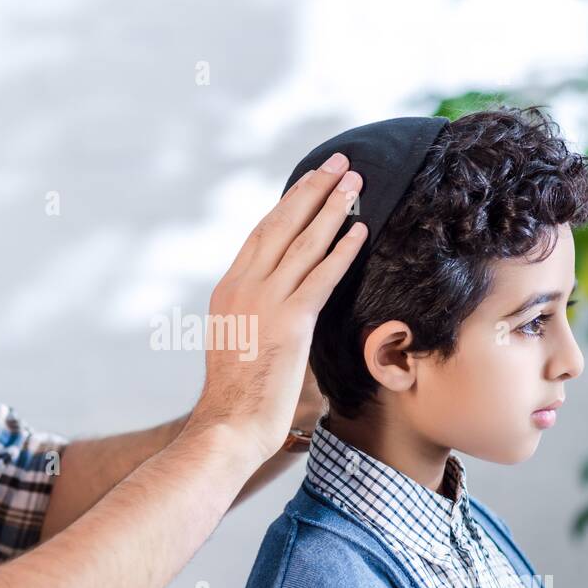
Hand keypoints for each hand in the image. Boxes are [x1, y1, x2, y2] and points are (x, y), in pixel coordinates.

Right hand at [185, 154, 364, 465]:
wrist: (227, 424)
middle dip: (312, 189)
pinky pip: (322, 276)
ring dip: (332, 208)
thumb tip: (286, 311)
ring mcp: (265, 302)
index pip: (261, 234)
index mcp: (228, 290)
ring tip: (354, 183)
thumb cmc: (236, 398)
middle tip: (337, 162)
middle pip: (281, 224)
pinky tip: (359, 230)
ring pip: (303, 242)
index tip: (309, 183)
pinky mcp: (290, 322)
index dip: (288, 204)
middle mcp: (243, 287)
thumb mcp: (239, 343)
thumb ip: (258, 318)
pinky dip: (342, 250)